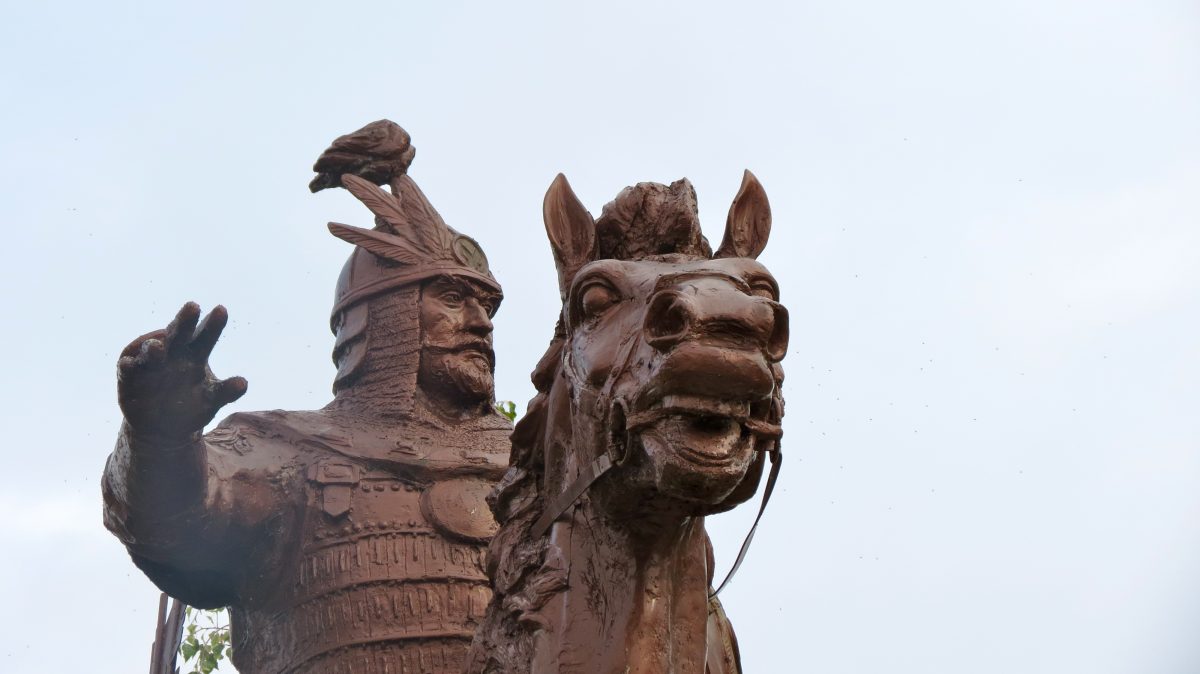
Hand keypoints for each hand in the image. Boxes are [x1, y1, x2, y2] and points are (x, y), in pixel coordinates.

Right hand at [117, 302, 247, 440]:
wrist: (163, 427)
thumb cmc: (191, 404)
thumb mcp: (211, 398)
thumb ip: (226, 391)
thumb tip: (243, 384)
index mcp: (195, 354)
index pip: (205, 336)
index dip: (212, 324)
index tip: (221, 310)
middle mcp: (172, 353)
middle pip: (179, 334)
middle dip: (185, 321)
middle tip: (193, 306)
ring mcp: (150, 364)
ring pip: (151, 351)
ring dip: (153, 348)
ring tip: (157, 346)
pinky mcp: (129, 378)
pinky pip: (127, 369)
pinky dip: (128, 366)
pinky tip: (127, 363)